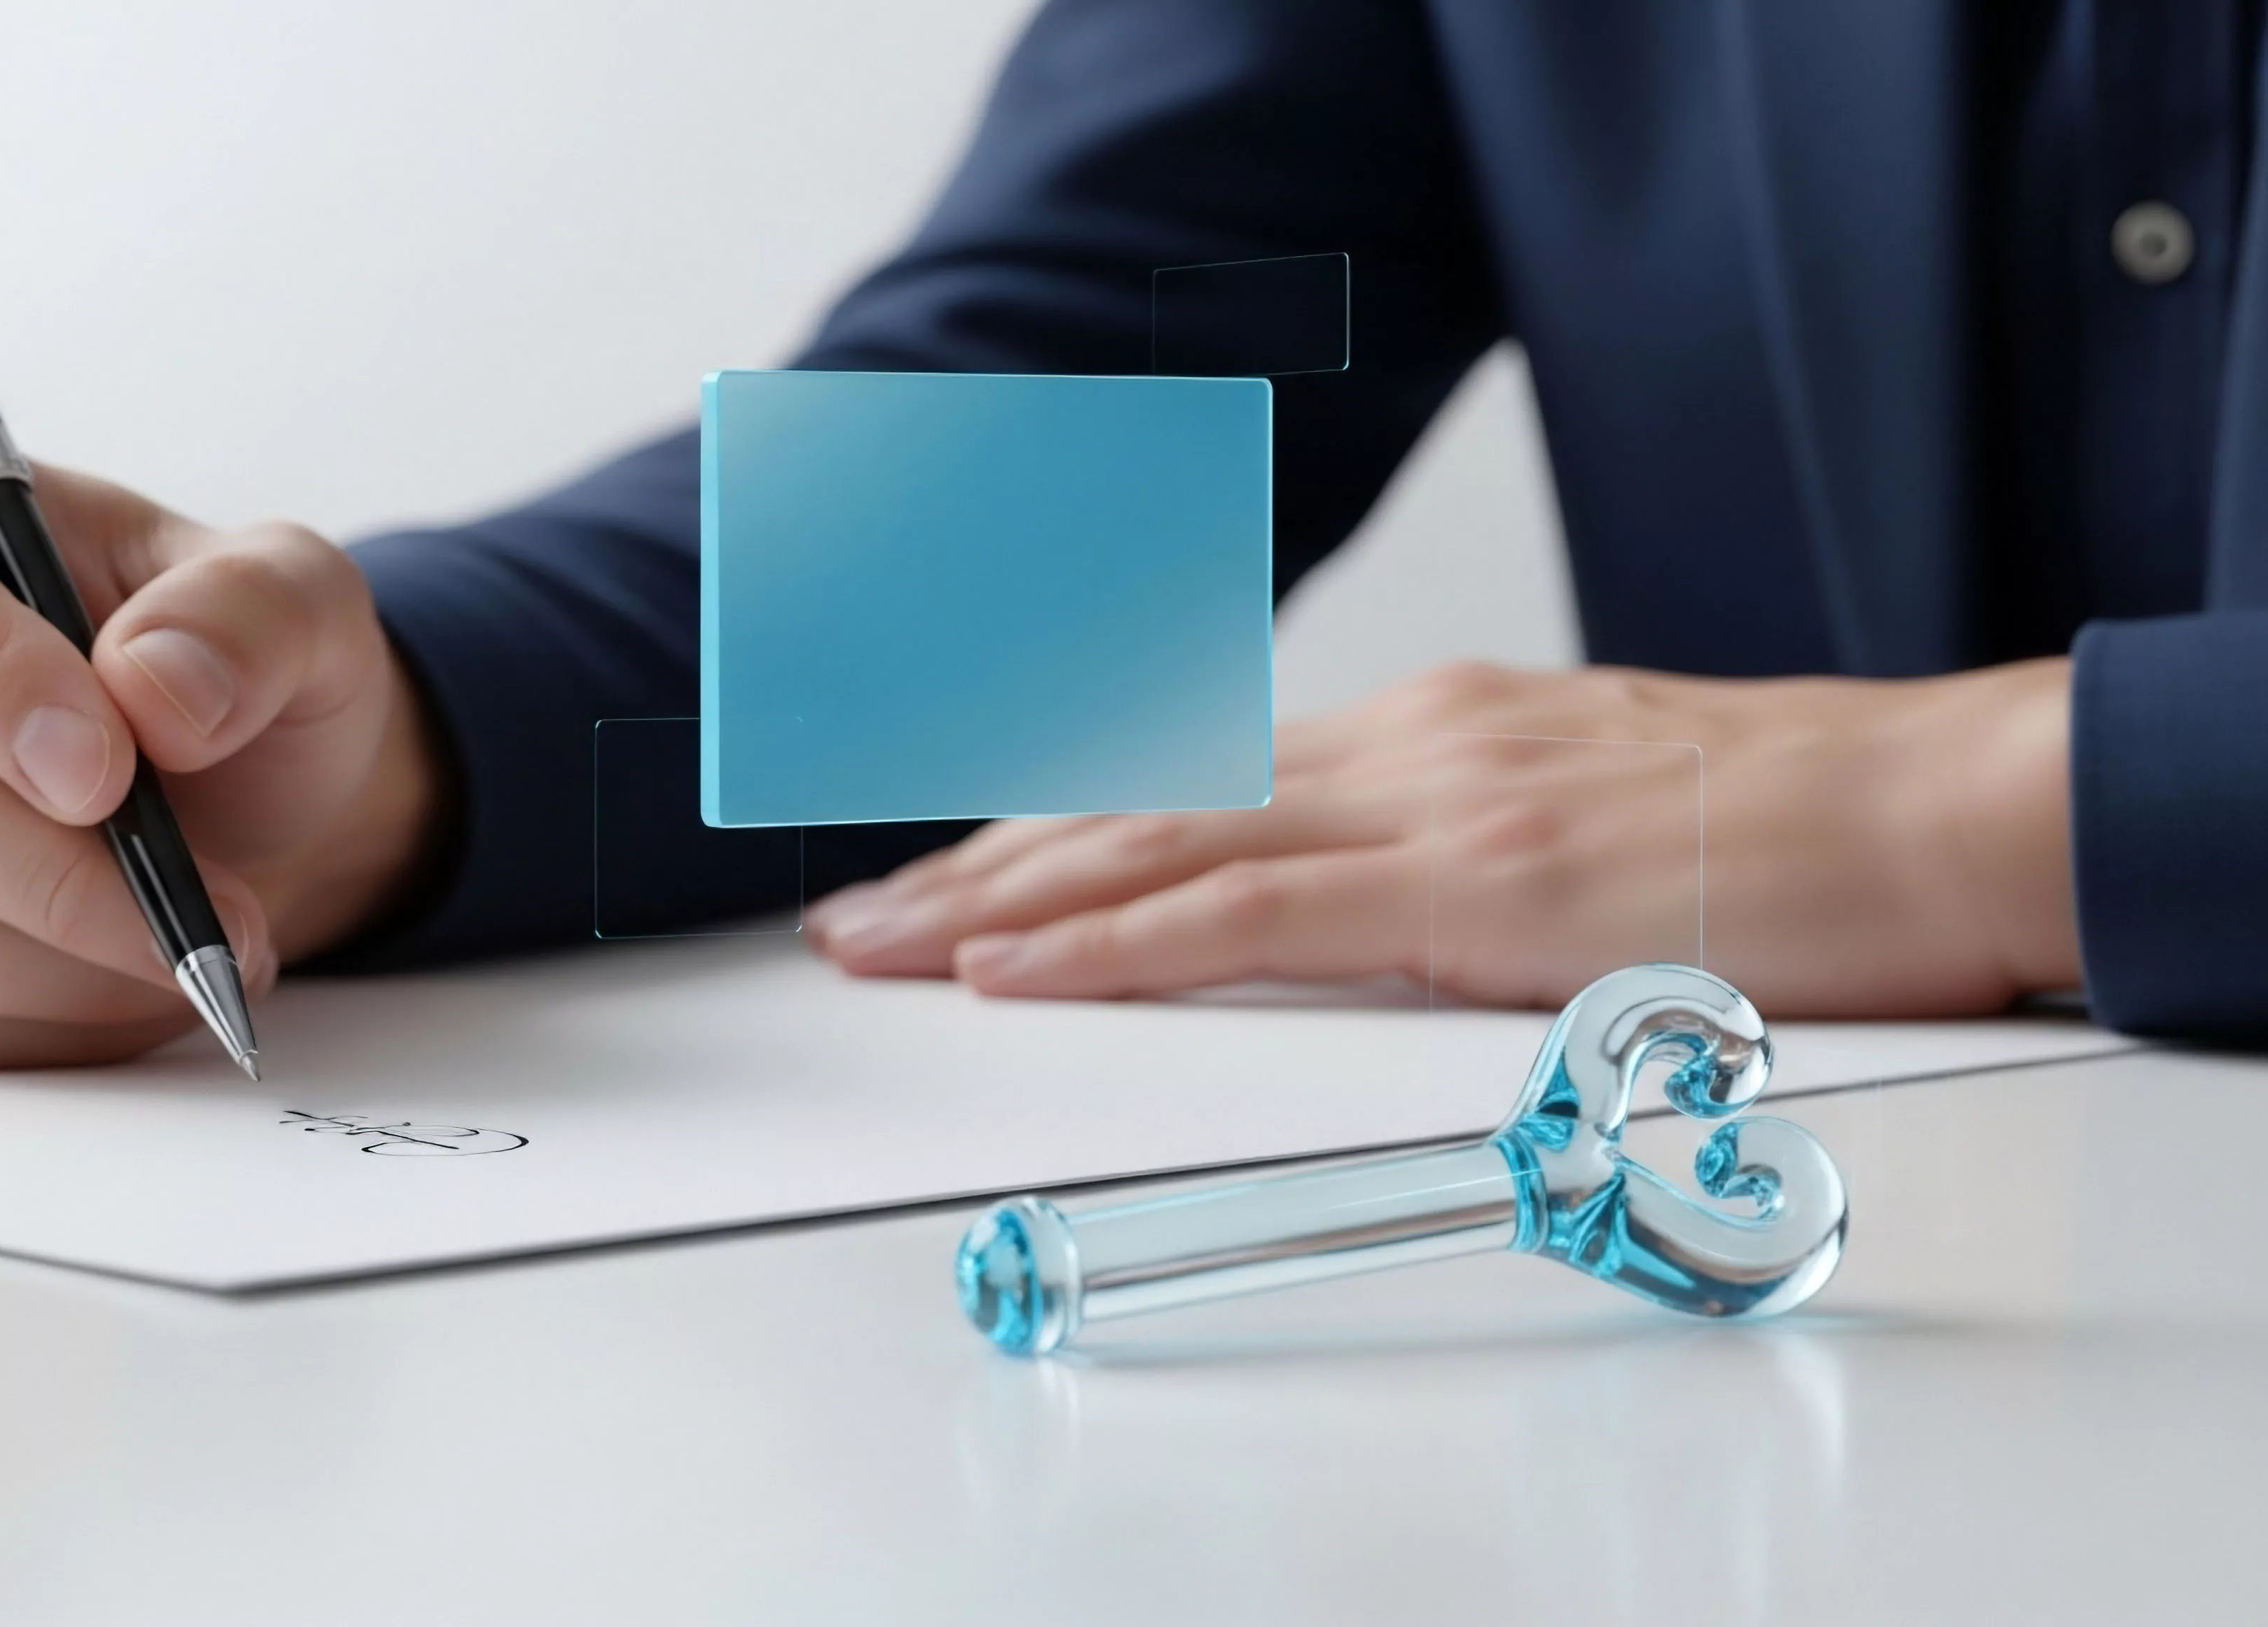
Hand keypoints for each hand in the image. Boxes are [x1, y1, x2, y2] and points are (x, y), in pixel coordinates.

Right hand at [0, 428, 438, 1068]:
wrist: (237, 800)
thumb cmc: (231, 669)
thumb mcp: (295, 600)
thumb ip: (249, 614)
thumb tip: (159, 692)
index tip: (109, 768)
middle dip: (52, 863)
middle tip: (205, 901)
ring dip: (65, 959)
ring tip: (195, 945)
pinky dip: (47, 1022)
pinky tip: (132, 983)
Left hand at [805, 660, 2077, 1015]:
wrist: (1943, 802)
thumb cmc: (1795, 832)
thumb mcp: (1584, 823)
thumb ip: (1463, 852)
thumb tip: (1377, 909)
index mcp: (1422, 736)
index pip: (1185, 784)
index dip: (1049, 834)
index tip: (945, 876)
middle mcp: (1396, 746)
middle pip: (1133, 803)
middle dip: (976, 867)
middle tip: (853, 919)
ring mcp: (1424, 803)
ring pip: (1153, 846)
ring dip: (996, 903)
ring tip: (876, 947)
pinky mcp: (1467, 883)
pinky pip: (1243, 914)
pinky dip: (1111, 941)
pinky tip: (1012, 970)